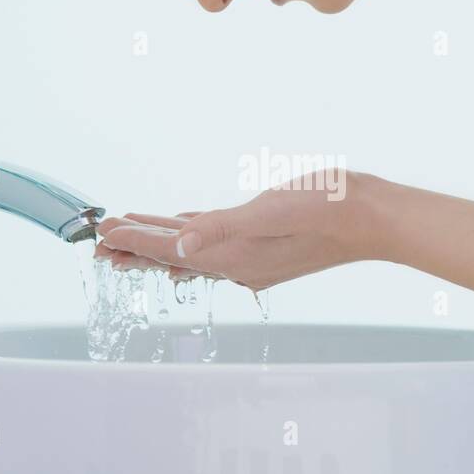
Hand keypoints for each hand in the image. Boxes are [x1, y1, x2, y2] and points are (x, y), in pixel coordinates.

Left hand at [94, 170, 384, 289]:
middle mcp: (238, 262)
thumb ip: (220, 227)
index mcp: (234, 255)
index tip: (102, 233)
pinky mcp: (265, 243)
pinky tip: (185, 231)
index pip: (169, 250)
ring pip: (192, 251)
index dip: (133, 240)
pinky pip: (216, 241)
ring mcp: (252, 255)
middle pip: (173, 256)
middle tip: (100, 246)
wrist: (374, 216)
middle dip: (136, 249)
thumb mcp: (271, 211)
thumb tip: (179, 247)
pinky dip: (193, 236)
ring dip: (160, 245)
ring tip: (129, 241)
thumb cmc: (329, 210)